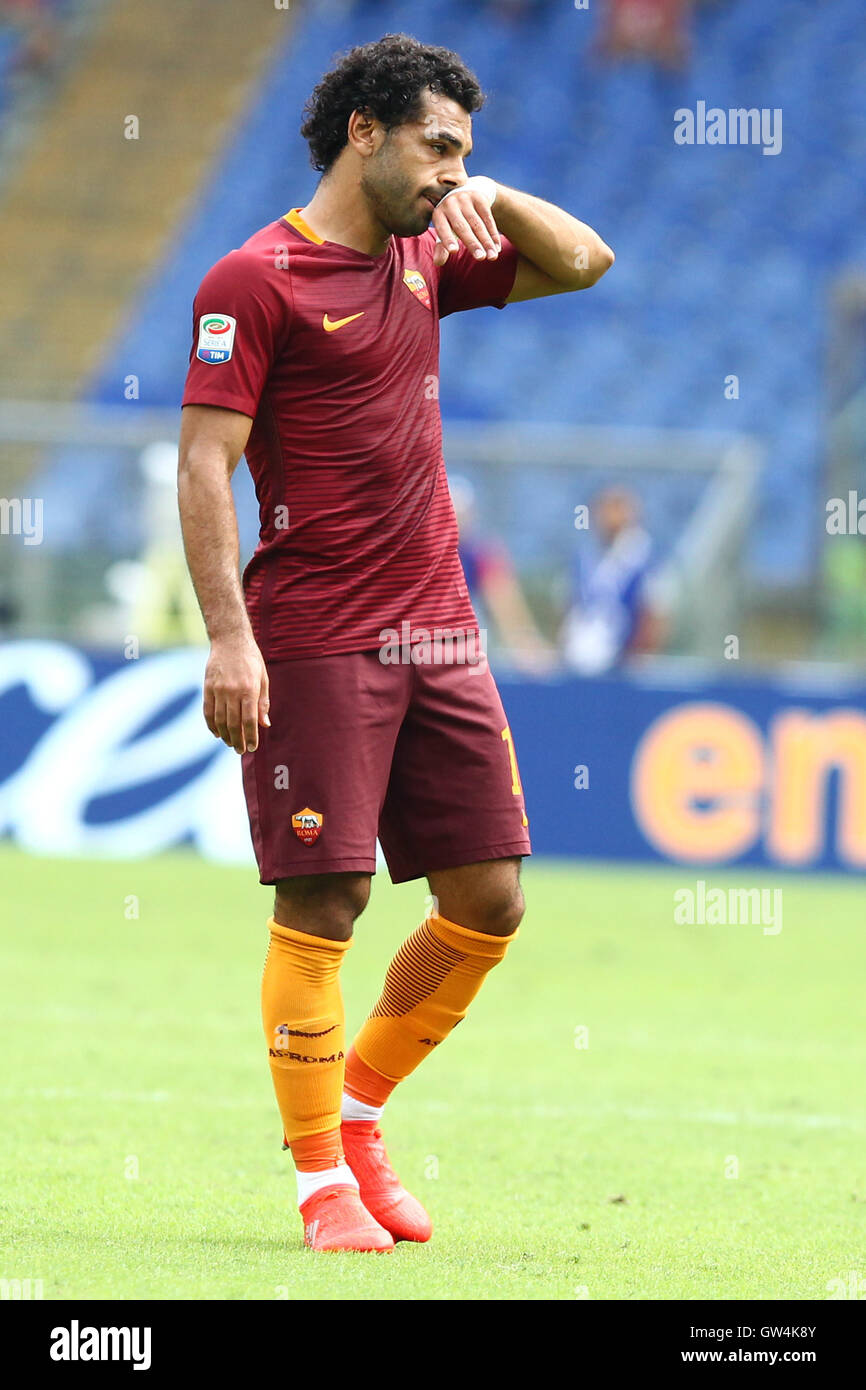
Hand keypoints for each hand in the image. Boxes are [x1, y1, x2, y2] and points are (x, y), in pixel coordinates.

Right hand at [203, 633, 269, 753]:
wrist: (230, 640)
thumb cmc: (251, 660)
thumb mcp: (263, 679)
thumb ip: (263, 703)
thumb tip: (265, 724)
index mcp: (249, 689)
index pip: (249, 720)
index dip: (251, 737)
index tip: (252, 747)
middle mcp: (232, 691)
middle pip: (233, 723)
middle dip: (238, 740)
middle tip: (241, 751)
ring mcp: (218, 690)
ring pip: (220, 720)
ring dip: (225, 735)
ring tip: (231, 744)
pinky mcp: (207, 687)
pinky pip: (208, 711)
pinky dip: (212, 725)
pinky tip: (217, 733)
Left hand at [431, 176, 500, 267]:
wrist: (465, 192)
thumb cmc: (452, 219)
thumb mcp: (445, 230)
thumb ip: (441, 247)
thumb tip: (438, 262)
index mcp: (438, 214)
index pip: (442, 228)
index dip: (447, 239)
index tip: (454, 251)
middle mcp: (450, 204)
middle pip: (462, 227)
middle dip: (472, 243)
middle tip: (480, 258)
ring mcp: (465, 199)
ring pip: (477, 224)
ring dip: (486, 242)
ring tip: (492, 257)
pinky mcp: (479, 198)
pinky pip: (488, 218)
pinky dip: (493, 234)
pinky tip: (497, 247)